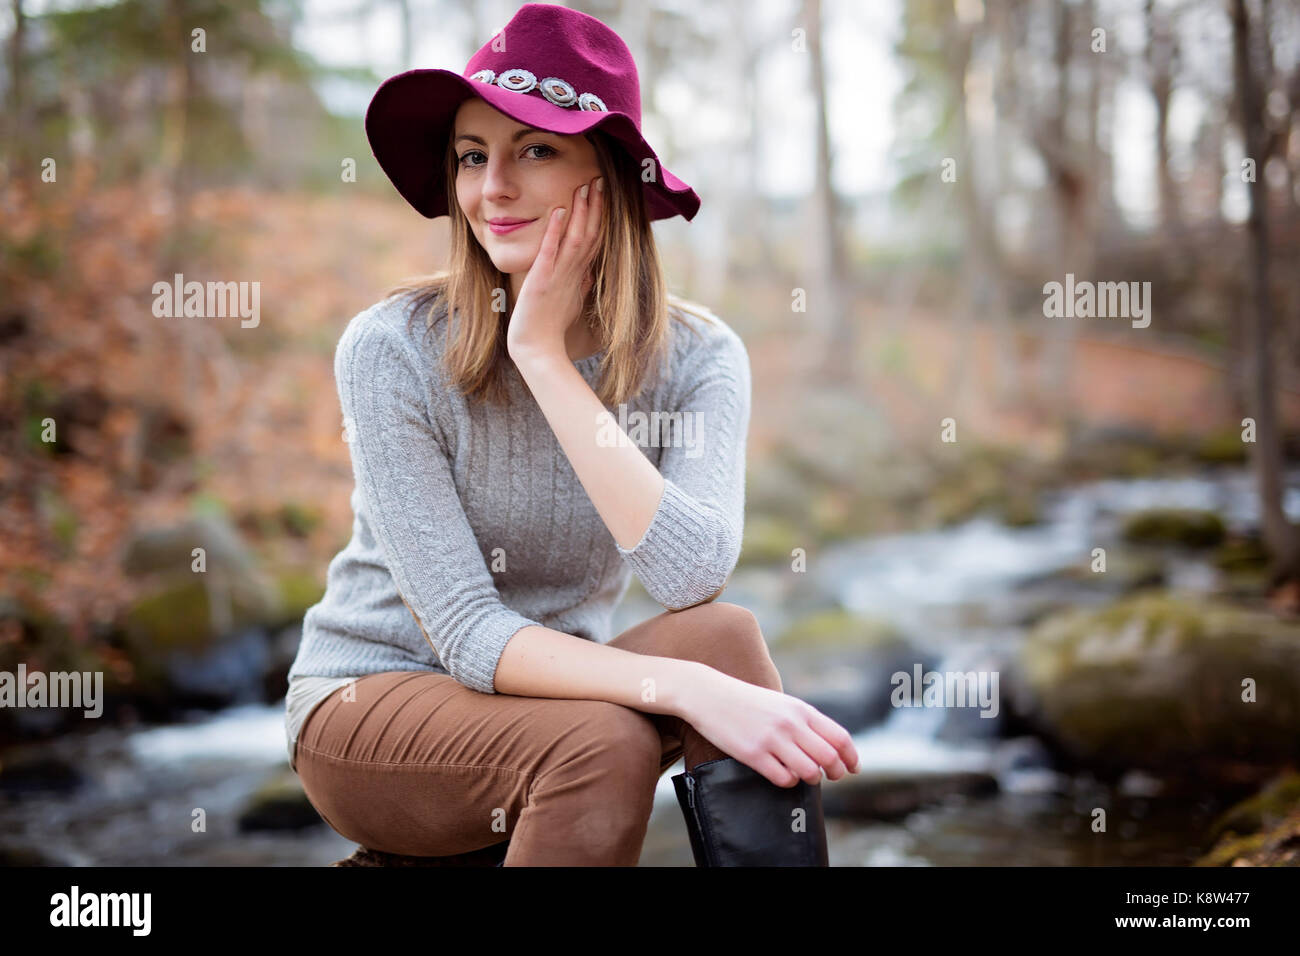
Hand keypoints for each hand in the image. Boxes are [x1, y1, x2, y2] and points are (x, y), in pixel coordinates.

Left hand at [506, 175, 603, 361]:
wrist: (537, 349)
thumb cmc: (550, 328)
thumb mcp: (570, 302)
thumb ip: (580, 284)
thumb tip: (591, 273)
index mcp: (579, 276)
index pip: (594, 240)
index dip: (600, 217)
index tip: (603, 194)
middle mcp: (574, 273)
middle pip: (590, 234)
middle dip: (596, 206)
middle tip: (599, 179)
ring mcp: (560, 276)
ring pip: (576, 238)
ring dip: (581, 212)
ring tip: (585, 187)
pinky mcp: (543, 281)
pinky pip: (551, 252)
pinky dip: (556, 231)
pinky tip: (560, 211)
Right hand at [676, 666, 860, 787]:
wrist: (708, 695)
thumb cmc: (747, 701)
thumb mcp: (781, 704)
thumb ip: (804, 721)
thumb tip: (830, 746)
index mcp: (800, 709)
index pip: (839, 738)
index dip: (852, 757)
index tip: (854, 768)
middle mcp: (790, 724)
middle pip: (830, 758)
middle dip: (836, 772)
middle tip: (832, 776)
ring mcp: (772, 740)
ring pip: (810, 771)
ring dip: (811, 777)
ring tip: (804, 773)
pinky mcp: (754, 754)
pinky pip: (784, 779)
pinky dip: (789, 781)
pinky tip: (782, 774)